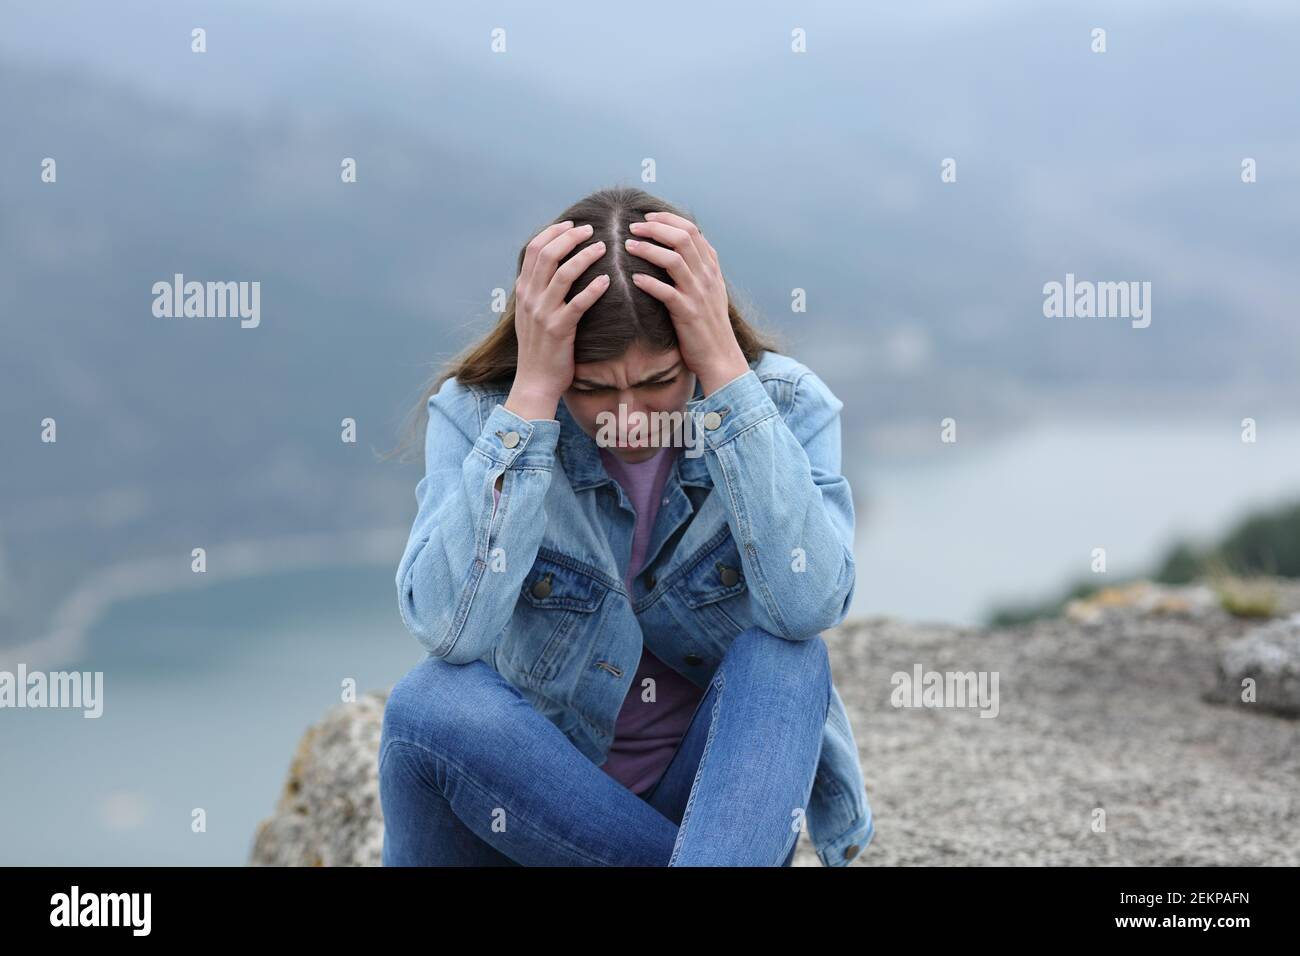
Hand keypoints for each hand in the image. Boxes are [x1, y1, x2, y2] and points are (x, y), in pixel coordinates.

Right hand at [507, 220, 609, 419]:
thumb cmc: (539, 348)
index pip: (533, 249)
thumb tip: (550, 267)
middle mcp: (530, 298)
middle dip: (570, 237)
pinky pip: (577, 304)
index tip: (572, 224)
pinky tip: (607, 280)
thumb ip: (537, 290)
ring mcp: (543, 313)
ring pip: (562, 274)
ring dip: (584, 256)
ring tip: (603, 247)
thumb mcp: (530, 315)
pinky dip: (593, 289)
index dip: (553, 232)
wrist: (534, 381)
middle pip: (547, 254)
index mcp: (523, 290)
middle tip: (591, 229)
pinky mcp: (559, 330)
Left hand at [625, 211, 748, 395]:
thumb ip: (700, 268)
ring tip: (628, 246)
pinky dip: (648, 283)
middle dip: (655, 228)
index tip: (647, 218)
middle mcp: (707, 276)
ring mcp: (698, 294)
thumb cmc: (709, 325)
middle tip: (633, 227)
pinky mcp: (688, 313)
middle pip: (682, 238)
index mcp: (711, 268)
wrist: (720, 357)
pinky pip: (666, 292)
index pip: (691, 230)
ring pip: (674, 260)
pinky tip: (633, 279)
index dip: (667, 219)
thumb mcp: (712, 291)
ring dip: (648, 250)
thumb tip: (684, 247)